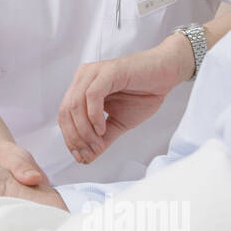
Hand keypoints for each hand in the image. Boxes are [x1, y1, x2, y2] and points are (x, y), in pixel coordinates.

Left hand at [58, 33, 194, 163]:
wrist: (166, 74)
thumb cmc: (143, 94)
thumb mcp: (118, 123)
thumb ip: (102, 139)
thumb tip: (86, 158)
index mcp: (81, 88)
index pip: (64, 116)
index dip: (69, 139)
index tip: (81, 157)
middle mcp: (83, 78)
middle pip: (66, 111)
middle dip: (75, 137)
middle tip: (89, 153)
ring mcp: (94, 73)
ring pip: (75, 104)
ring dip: (84, 130)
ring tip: (97, 143)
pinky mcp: (108, 71)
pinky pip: (92, 95)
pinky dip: (93, 115)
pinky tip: (102, 127)